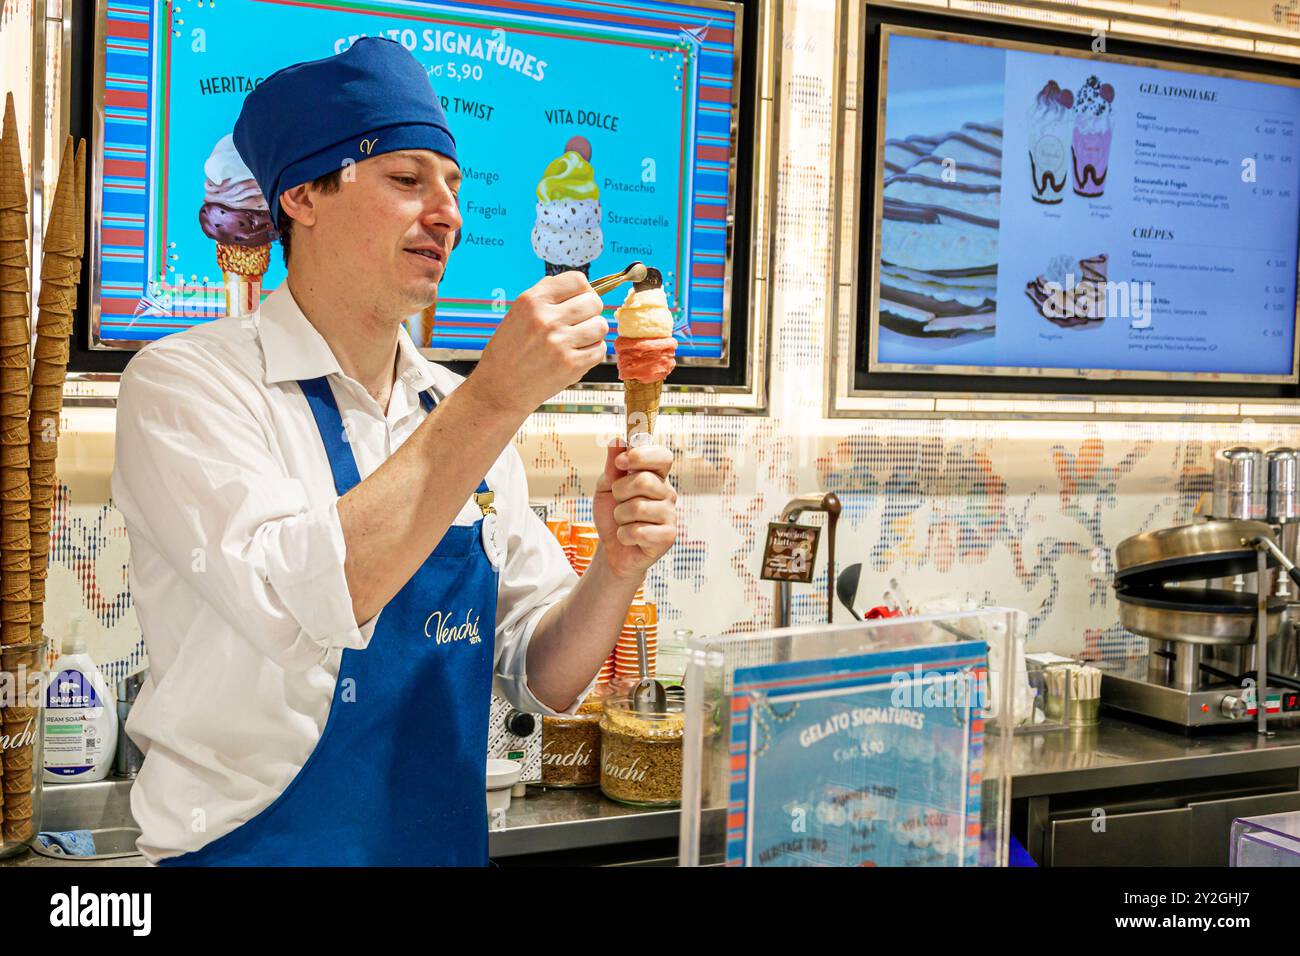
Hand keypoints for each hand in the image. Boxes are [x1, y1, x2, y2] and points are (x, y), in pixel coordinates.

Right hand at [472, 272, 606, 414]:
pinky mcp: (571, 365)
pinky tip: (576, 355)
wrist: (499, 389)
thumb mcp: (517, 313)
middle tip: (580, 322)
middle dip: (591, 311)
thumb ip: (546, 296)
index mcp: (532, 300)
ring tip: (578, 340)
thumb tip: (576, 285)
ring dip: (594, 333)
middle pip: (594, 302)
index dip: (583, 290)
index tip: (580, 299)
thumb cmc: (509, 351)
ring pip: (601, 326)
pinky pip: (600, 350)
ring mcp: (560, 343)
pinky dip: (593, 352)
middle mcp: (546, 319)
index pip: (577, 280)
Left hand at [593, 440, 676, 580]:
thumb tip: (617, 440)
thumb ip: (612, 466)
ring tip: (623, 521)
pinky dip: (623, 535)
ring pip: (638, 508)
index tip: (620, 461)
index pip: (662, 456)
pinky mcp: (667, 537)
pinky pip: (638, 531)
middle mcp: (667, 493)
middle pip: (644, 480)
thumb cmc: (612, 514)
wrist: (612, 548)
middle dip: (620, 491)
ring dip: (619, 516)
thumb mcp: (606, 487)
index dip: (642, 455)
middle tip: (618, 501)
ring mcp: (670, 515)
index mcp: (656, 476)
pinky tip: (629, 537)